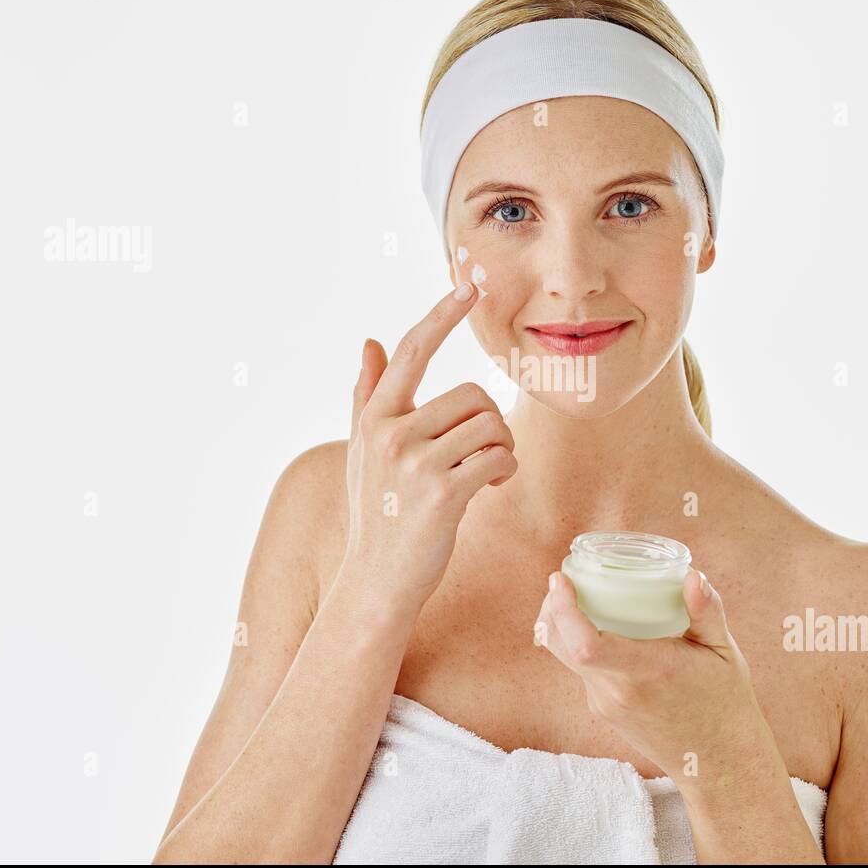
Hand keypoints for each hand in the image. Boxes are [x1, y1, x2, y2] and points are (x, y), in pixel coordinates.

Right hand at [342, 281, 517, 612]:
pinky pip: (497, 457)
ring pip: (491, 425)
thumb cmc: (377, 514)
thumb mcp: (363, 452)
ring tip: (485, 473)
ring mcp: (415, 462)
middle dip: (490, 423)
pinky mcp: (443, 492)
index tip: (467, 285)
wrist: (375, 582)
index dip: (442, 315)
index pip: (412, 350)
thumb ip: (366, 395)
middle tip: (482, 455)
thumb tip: (368, 341)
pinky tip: (491, 487)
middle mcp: (390, 432)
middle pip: (474, 394)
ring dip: (502, 449)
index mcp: (374, 417)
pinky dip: (505, 470)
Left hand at [533, 566, 764, 787]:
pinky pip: (580, 670)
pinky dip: (577, 644)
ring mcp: (606, 705)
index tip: (560, 579)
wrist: (719, 762)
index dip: (563, 610)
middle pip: (561, 646)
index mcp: (647, 671)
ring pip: (565, 658)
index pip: (585, 645)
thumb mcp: (724, 652)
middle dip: (552, 608)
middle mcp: (617, 691)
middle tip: (563, 579)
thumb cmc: (726, 703)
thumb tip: (693, 575)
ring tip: (575, 596)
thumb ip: (707, 611)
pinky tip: (597, 627)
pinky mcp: (603, 711)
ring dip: (561, 626)